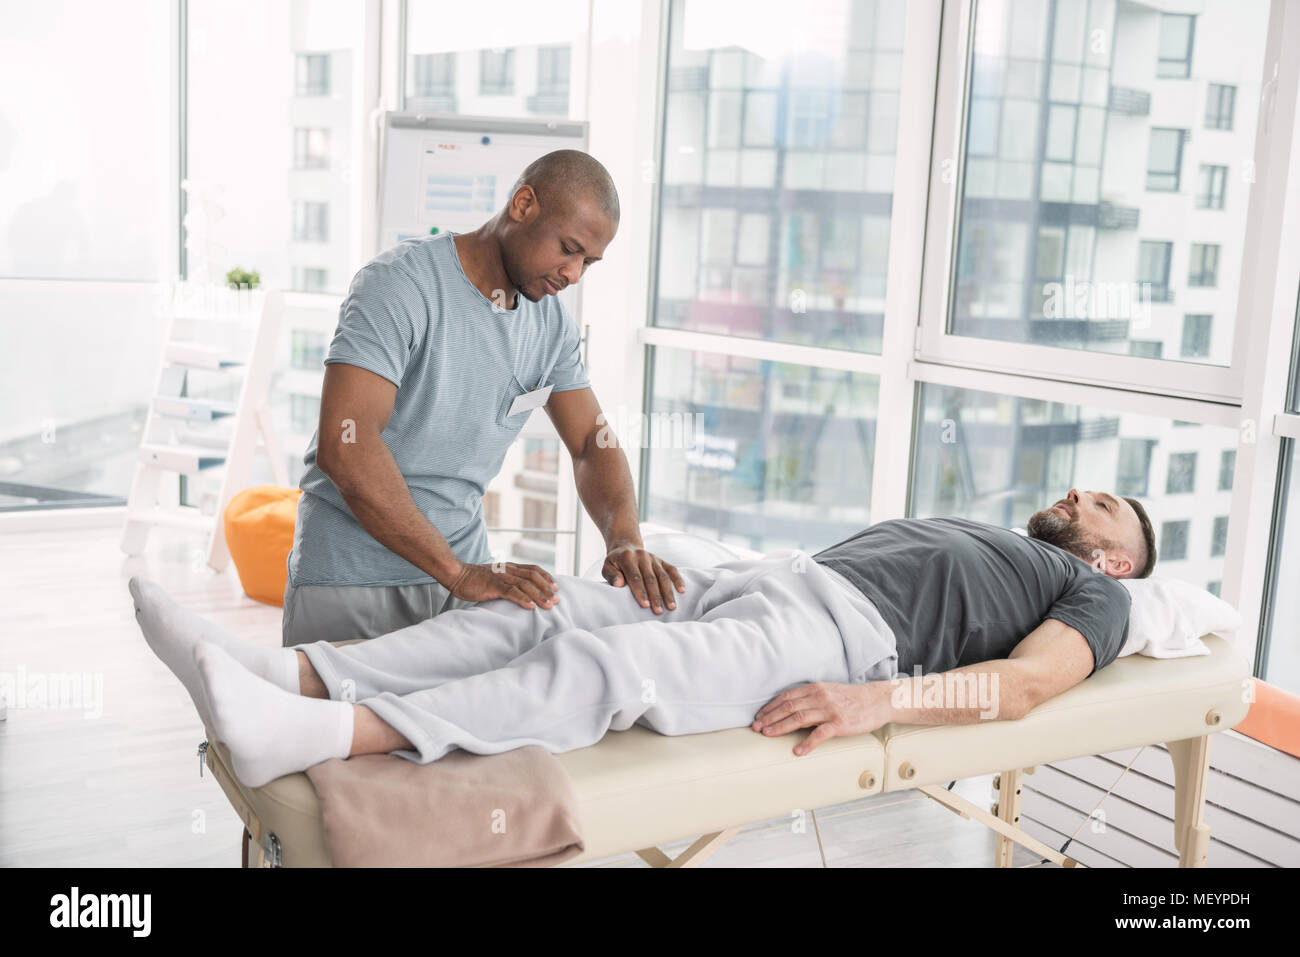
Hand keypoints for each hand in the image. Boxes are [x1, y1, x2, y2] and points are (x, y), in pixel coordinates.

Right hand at [447, 561, 558, 610]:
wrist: (457, 575)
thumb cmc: (474, 579)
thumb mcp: (495, 577)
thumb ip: (507, 582)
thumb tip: (519, 593)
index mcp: (510, 567)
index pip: (533, 569)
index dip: (546, 577)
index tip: (556, 587)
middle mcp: (508, 570)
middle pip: (533, 576)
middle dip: (546, 588)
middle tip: (556, 600)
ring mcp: (501, 577)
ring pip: (525, 584)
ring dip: (539, 595)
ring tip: (548, 605)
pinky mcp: (493, 585)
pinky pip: (511, 592)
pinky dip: (522, 599)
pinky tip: (530, 607)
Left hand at [602, 542, 684, 614]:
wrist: (626, 547)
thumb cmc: (615, 562)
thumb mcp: (607, 566)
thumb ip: (611, 574)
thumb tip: (619, 584)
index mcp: (628, 558)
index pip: (635, 577)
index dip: (640, 592)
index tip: (645, 605)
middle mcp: (642, 556)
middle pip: (651, 578)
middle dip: (655, 596)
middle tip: (659, 611)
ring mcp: (654, 558)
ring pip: (663, 576)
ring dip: (668, 592)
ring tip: (671, 607)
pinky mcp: (661, 561)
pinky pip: (672, 570)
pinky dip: (678, 580)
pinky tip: (682, 591)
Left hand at [751, 682, 885, 755]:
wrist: (878, 700)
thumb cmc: (852, 698)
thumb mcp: (829, 692)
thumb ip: (811, 697)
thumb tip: (791, 708)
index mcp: (815, 689)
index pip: (787, 697)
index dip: (770, 707)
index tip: (759, 716)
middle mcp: (820, 697)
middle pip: (789, 707)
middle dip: (770, 718)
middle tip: (756, 727)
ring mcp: (830, 710)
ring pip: (799, 718)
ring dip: (781, 727)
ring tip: (767, 735)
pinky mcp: (840, 724)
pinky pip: (820, 734)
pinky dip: (807, 743)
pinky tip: (797, 751)